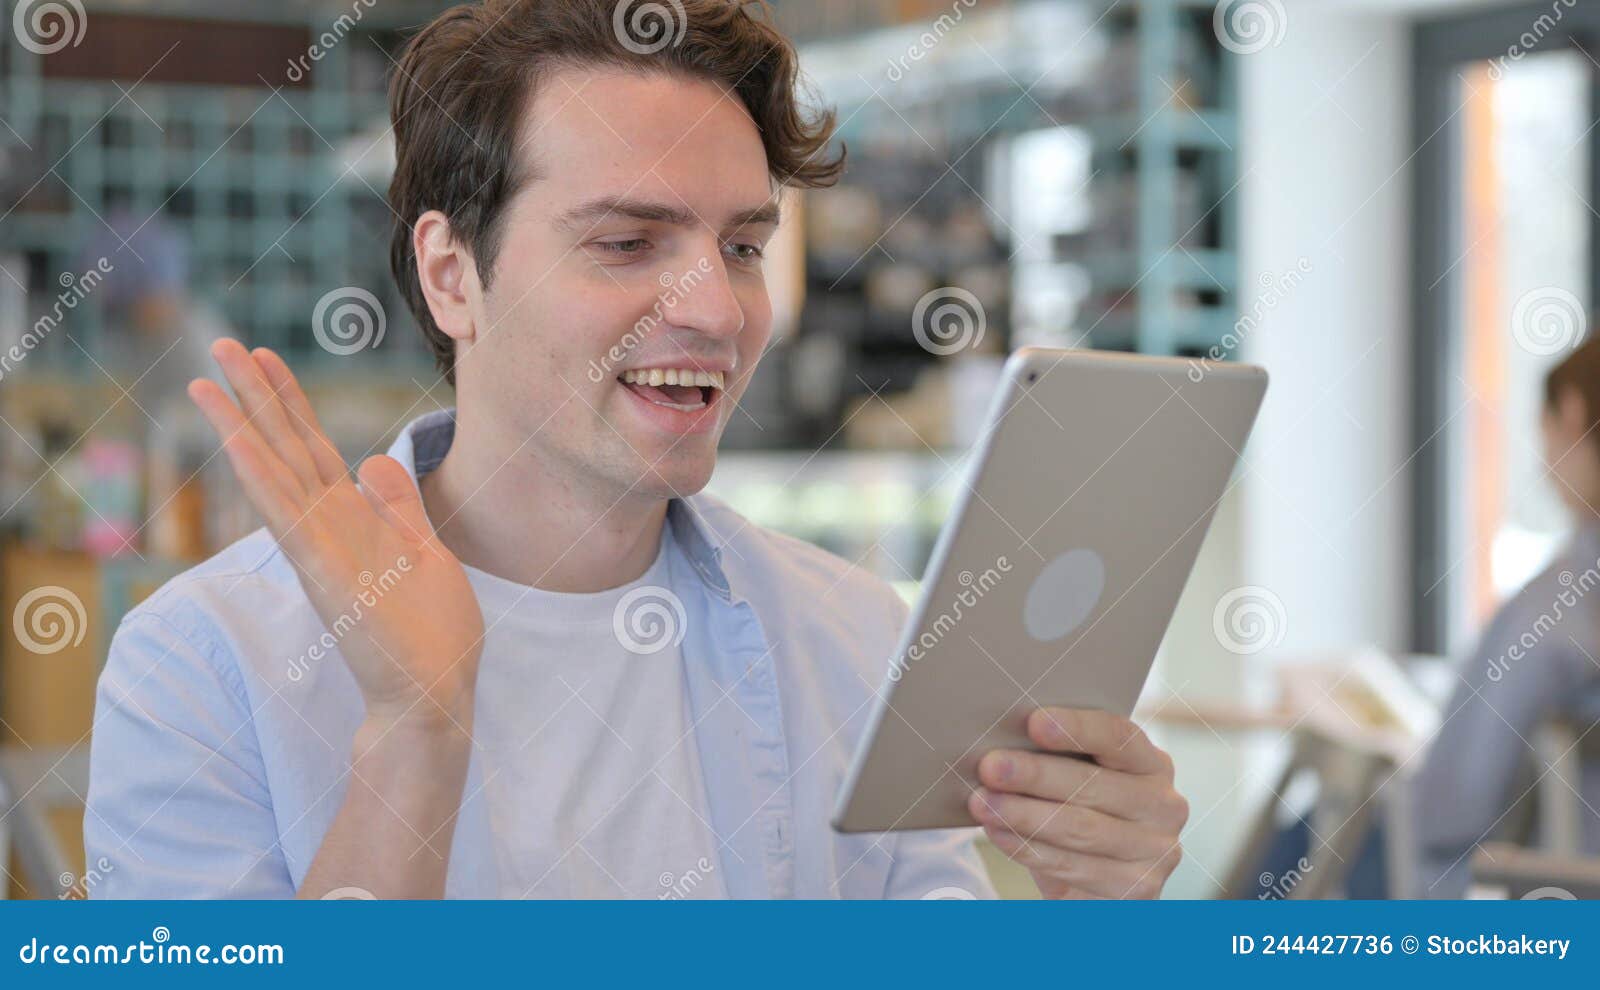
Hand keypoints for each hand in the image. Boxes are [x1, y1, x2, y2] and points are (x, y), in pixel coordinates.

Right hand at [188, 339, 484, 728]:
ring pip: (273, 475)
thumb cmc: (432, 635)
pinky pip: (287, 518)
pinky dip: (262, 480)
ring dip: (241, 426)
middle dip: (255, 396)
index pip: (312, 447)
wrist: (433, 696)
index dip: (290, 401)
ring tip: (205, 380)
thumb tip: (376, 461)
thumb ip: (399, 509)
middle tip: (220, 344)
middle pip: (284, 449)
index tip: (266, 356)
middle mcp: (328, 529)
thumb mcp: (425, 554)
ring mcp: (321, 551)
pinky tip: (238, 444)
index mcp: (352, 521)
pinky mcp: (325, 574)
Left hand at [968, 707, 1187, 898]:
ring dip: (1023, 814)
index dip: (1077, 728)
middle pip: (1093, 785)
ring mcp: (1157, 851)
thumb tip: (1003, 736)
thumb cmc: (1077, 811)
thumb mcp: (1076, 779)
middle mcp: (1164, 805)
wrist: (1093, 882)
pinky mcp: (1137, 890)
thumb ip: (1057, 756)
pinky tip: (999, 834)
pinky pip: (1074, 866)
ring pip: (1080, 828)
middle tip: (989, 766)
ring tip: (982, 803)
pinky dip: (1029, 848)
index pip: (1119, 737)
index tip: (1033, 722)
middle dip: (1035, 775)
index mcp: (1152, 763)